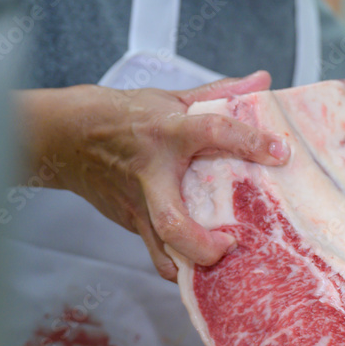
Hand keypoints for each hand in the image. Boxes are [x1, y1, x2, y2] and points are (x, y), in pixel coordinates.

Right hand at [17, 72, 288, 280]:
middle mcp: (152, 175)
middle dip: (205, 243)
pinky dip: (181, 264)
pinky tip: (207, 265)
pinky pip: (158, 252)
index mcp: (167, 133)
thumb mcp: (172, 97)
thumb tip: (263, 80)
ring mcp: (139, 205)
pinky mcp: (131, 223)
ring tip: (224, 264)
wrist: (64, 137)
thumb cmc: (124, 116)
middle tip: (233, 242)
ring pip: (163, 249)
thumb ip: (220, 93)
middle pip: (174, 221)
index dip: (249, 141)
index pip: (212, 131)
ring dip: (194, 264)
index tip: (280, 152)